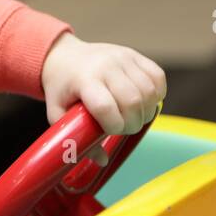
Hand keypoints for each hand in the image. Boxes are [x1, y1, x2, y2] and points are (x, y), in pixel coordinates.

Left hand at [40, 31, 166, 164]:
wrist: (63, 56)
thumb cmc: (61, 88)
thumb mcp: (57, 112)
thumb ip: (75, 137)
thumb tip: (101, 160)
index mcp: (83, 80)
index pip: (105, 107)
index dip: (114, 126)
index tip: (110, 131)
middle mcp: (105, 66)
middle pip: (133, 101)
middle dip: (133, 123)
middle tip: (124, 127)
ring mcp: (123, 58)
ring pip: (149, 91)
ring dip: (146, 111)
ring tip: (133, 116)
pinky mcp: (136, 55)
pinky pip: (158, 77)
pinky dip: (156, 94)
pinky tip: (144, 102)